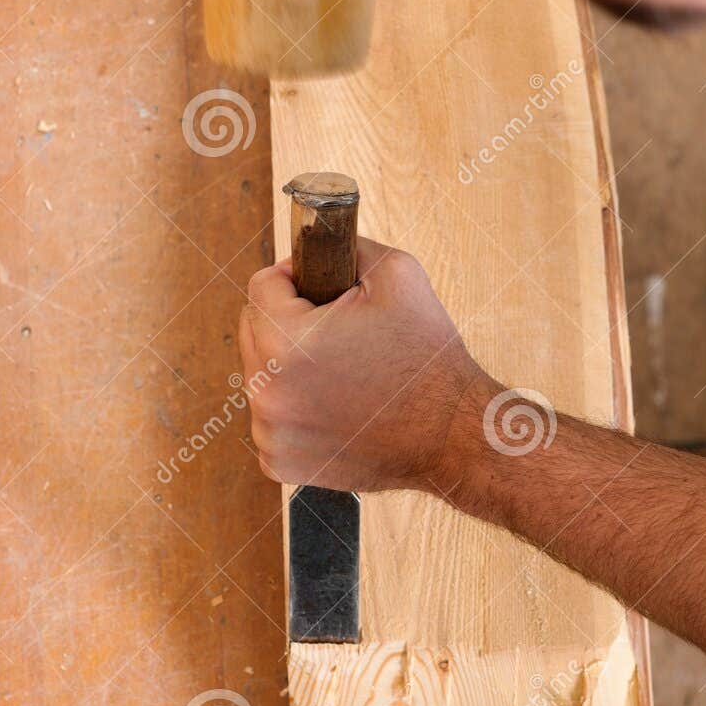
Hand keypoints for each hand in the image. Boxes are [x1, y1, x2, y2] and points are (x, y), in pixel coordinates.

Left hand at [238, 238, 490, 490]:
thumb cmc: (428, 359)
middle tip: (338, 331)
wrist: (453, 435)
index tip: (324, 288)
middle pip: (252, 330)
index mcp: (286, 342)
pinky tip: (336, 406)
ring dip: (290, 367)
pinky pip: (271, 418)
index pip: (260, 286)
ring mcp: (270, 433)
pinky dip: (296, 409)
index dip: (295, 278)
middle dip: (288, 321)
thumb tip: (322, 244)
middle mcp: (267, 392)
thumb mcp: (399, 274)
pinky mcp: (280, 462)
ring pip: (261, 376)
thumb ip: (349, 247)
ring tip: (342, 371)